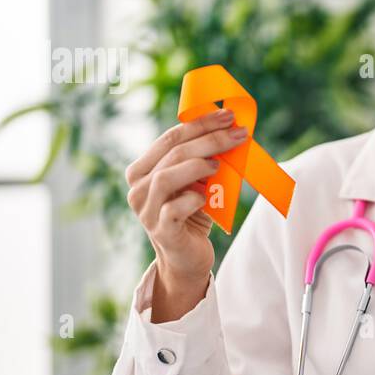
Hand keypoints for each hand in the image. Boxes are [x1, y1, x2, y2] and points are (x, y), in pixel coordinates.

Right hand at [125, 109, 249, 313]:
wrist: (186, 258)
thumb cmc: (192, 215)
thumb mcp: (196, 183)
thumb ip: (202, 159)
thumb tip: (231, 129)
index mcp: (142, 170)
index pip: (170, 137)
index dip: (200, 124)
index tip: (228, 116)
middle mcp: (138, 189)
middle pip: (172, 153)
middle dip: (209, 139)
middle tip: (237, 134)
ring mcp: (146, 211)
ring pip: (166, 178)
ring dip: (197, 166)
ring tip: (219, 165)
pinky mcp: (161, 231)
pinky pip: (174, 208)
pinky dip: (194, 199)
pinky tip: (206, 198)